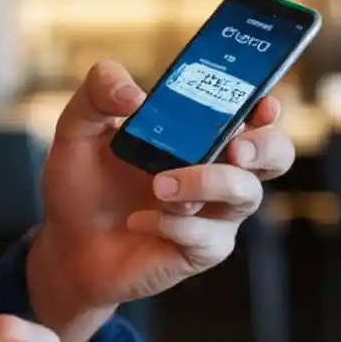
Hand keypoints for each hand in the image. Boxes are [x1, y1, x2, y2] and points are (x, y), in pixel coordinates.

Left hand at [27, 60, 294, 341]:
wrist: (66, 245)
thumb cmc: (83, 183)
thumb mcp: (79, 127)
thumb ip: (99, 91)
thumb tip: (134, 96)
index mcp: (200, 133)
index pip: (251, 114)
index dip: (266, 108)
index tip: (262, 105)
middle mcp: (218, 169)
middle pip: (275, 155)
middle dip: (264, 147)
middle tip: (234, 149)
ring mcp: (215, 213)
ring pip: (245, 195)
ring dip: (207, 182)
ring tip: (159, 185)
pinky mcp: (201, 250)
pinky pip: (207, 236)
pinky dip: (172, 224)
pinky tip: (136, 220)